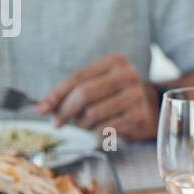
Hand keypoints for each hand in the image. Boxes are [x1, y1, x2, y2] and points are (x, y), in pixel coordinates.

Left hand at [37, 53, 159, 140]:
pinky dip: (95, 132)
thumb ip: (71, 92)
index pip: (78, 77)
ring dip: (81, 123)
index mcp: (114, 61)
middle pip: (85, 94)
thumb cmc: (115, 95)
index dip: (57, 93)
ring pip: (93, 114)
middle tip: (57, 122)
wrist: (150, 108)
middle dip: (65, 110)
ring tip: (84, 124)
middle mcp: (128, 75)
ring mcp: (135, 96)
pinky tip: (99, 129)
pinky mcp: (138, 116)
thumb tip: (42, 108)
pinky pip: (104, 128)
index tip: (42, 108)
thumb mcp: (97, 84)